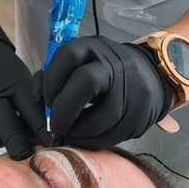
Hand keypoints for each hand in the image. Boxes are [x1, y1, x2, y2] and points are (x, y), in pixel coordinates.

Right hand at [0, 13, 47, 160]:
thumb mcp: (23, 80)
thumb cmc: (3, 73)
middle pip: (5, 127)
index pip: (30, 113)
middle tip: (20, 153)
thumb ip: (32, 106)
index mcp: (13, 84)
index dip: (39, 132)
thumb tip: (44, 138)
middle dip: (16, 144)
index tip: (46, 143)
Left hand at [35, 36, 174, 149]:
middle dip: (63, 109)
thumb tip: (36, 98)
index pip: (67, 56)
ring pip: (99, 118)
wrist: (152, 75)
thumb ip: (56, 74)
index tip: (44, 100)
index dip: (50, 81)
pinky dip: (90, 142)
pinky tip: (83, 137)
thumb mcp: (82, 60)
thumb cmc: (104, 70)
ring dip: (77, 132)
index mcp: (93, 47)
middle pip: (85, 83)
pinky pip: (110, 136)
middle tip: (55, 124)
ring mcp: (130, 91)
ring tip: (69, 133)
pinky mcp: (139, 115)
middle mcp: (113, 65)